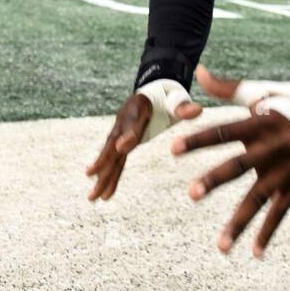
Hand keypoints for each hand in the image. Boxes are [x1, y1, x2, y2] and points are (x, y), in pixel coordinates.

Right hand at [86, 81, 199, 201]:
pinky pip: (115, 162)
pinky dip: (109, 178)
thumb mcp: (176, 99)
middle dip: (102, 160)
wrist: (151, 93)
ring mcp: (120, 134)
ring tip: (92, 197)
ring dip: (101, 177)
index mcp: (137, 109)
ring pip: (109, 157)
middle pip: (112, 144)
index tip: (122, 149)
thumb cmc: (166, 97)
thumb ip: (183, 106)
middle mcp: (123, 122)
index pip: (133, 124)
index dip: (128, 136)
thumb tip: (198, 110)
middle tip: (91, 174)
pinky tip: (104, 194)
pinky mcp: (122, 143)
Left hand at [170, 65, 289, 256]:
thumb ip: (227, 88)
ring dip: (240, 222)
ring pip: (260, 198)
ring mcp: (286, 169)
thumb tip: (198, 72)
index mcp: (260, 123)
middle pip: (240, 166)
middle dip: (215, 180)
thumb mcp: (261, 92)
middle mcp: (272, 147)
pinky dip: (268, 233)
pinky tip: (253, 253)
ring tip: (221, 246)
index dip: (198, 140)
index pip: (224, 132)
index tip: (173, 149)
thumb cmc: (289, 102)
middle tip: (191, 194)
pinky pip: (281, 212)